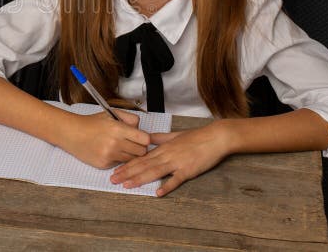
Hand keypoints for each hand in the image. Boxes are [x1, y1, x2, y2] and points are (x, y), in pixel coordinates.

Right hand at [60, 109, 149, 168]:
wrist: (72, 133)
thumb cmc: (91, 123)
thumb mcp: (111, 114)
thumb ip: (130, 118)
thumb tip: (141, 129)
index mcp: (118, 129)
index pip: (145, 139)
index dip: (145, 139)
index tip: (141, 138)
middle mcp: (115, 143)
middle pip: (141, 152)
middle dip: (139, 148)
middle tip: (132, 143)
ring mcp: (109, 155)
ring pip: (132, 160)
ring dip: (129, 154)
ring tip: (120, 147)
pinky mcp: (104, 164)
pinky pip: (119, 164)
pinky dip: (117, 159)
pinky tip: (109, 151)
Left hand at [110, 121, 230, 195]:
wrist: (215, 137)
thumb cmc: (196, 137)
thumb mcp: (175, 135)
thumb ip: (160, 139)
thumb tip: (147, 139)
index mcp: (162, 148)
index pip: (141, 158)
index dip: (127, 165)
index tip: (115, 171)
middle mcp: (166, 155)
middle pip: (143, 165)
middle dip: (127, 173)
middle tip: (113, 180)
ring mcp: (176, 163)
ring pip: (154, 172)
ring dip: (139, 179)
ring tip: (127, 185)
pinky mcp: (188, 170)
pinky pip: (176, 179)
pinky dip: (166, 186)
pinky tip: (157, 193)